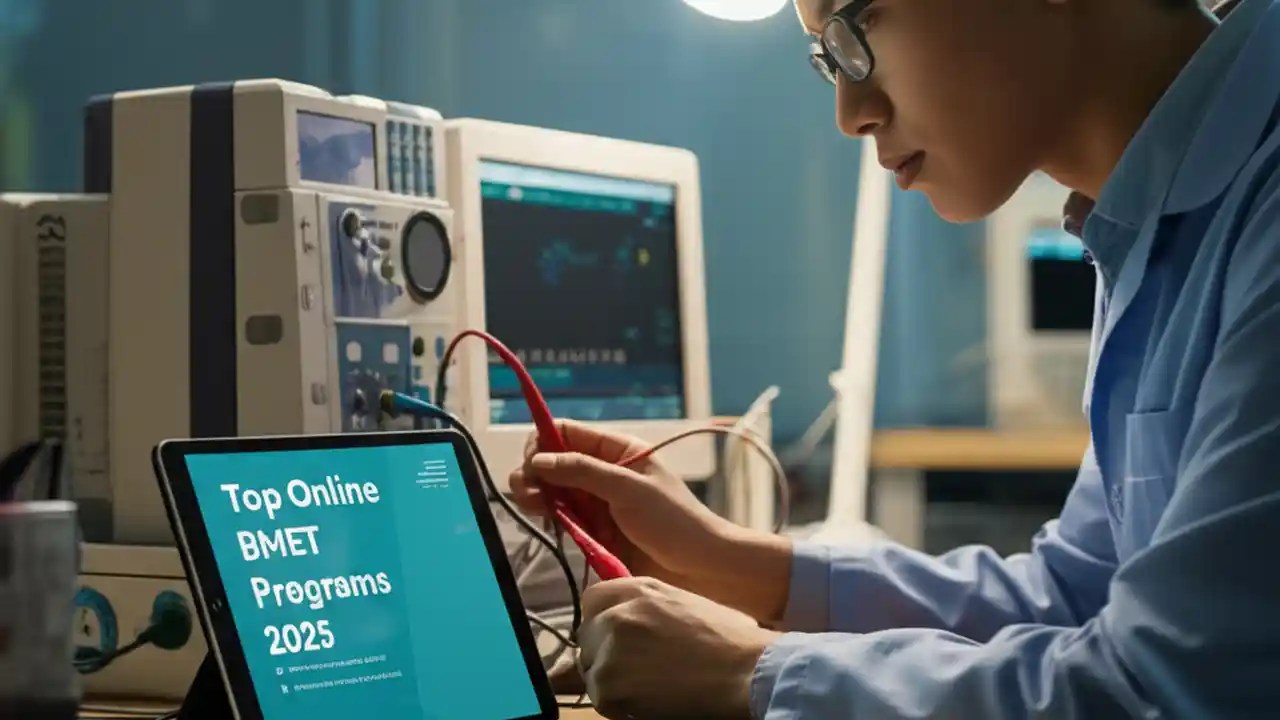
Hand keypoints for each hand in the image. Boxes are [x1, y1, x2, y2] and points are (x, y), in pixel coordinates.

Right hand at [508, 420, 791, 620]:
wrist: (700, 569)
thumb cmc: (673, 521)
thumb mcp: (629, 488)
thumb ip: (583, 472)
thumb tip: (539, 460)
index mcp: (618, 451)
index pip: (568, 433)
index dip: (543, 442)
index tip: (531, 462)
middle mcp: (604, 472)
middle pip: (555, 462)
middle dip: (534, 471)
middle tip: (525, 490)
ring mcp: (598, 503)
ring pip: (554, 490)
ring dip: (536, 493)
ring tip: (530, 504)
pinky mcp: (594, 532)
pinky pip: (563, 518)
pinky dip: (548, 516)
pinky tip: (544, 519)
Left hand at [578, 577, 779, 719]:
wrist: (747, 672)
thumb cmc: (731, 640)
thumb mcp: (685, 604)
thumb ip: (649, 608)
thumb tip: (629, 624)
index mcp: (640, 589)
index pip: (592, 600)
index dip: (599, 621)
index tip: (610, 638)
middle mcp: (619, 613)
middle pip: (587, 636)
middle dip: (603, 654)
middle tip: (634, 672)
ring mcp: (611, 649)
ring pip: (592, 671)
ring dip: (613, 683)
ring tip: (649, 689)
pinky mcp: (610, 684)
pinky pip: (602, 700)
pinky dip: (621, 708)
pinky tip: (650, 704)